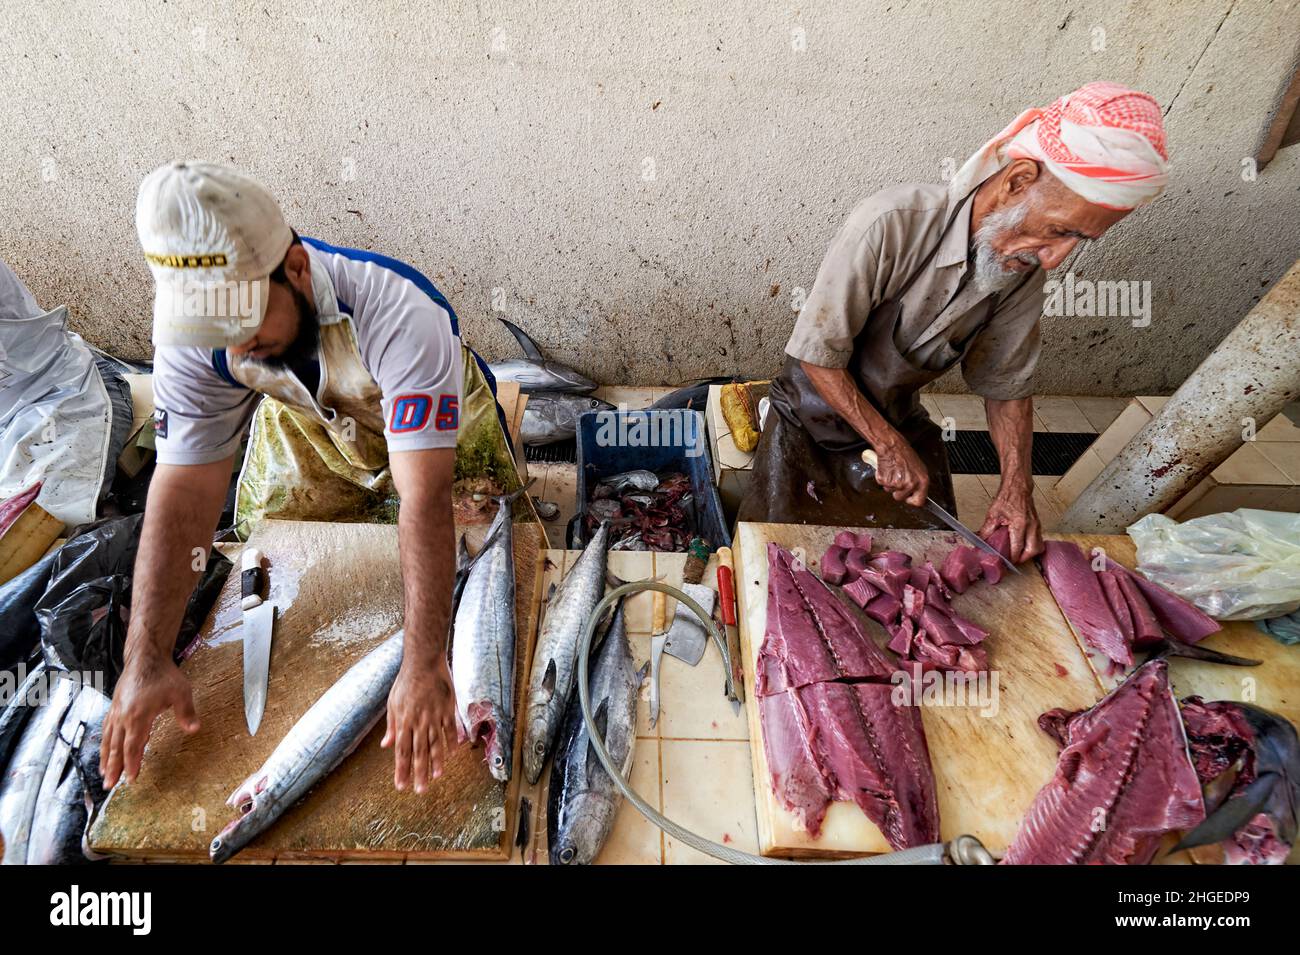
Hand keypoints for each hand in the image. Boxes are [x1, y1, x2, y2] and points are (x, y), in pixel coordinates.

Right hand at [100, 653, 198, 787]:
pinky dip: (104, 742)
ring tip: (104, 773)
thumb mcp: (180, 692)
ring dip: (105, 758)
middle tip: (109, 786)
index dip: (132, 764)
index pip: (133, 746)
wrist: (146, 657)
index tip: (131, 779)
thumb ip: (186, 712)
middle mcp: (122, 716)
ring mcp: (116, 711)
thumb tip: (194, 729)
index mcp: (138, 715)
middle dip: (113, 768)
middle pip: (116, 747)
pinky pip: (106, 729)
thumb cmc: (164, 674)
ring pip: (108, 739)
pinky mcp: (114, 706)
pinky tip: (105, 750)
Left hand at [381, 654, 456, 793]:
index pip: (401, 751)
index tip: (402, 785)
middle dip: (419, 773)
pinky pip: (450, 729)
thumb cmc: (406, 682)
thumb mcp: (393, 703)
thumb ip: (391, 726)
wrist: (423, 662)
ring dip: (435, 762)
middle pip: (419, 752)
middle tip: (420, 790)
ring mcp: (435, 716)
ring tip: (435, 777)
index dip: (402, 770)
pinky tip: (451, 755)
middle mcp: (419, 722)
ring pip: (435, 744)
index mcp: (404, 721)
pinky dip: (451, 742)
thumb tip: (386, 745)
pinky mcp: (448, 709)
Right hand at [871, 434, 929, 506]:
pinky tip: (888, 469)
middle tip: (898, 478)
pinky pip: (882, 484)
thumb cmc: (904, 454)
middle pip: (900, 498)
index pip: (919, 502)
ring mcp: (897, 483)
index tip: (908, 498)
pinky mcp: (885, 480)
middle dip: (897, 491)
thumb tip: (918, 493)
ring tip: (893, 471)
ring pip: (890, 491)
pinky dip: (883, 477)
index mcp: (922, 481)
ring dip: (890, 483)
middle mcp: (911, 483)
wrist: (892, 446)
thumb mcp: (919, 469)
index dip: (911, 501)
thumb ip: (919, 482)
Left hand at [980, 484, 1043, 562]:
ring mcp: (1037, 526)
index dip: (1012, 558)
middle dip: (1023, 559)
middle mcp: (1031, 526)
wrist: (1018, 488)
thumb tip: (982, 541)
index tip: (1006, 561)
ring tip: (1018, 554)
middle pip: (1033, 551)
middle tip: (1013, 560)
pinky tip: (1023, 546)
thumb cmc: (1007, 498)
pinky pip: (1039, 540)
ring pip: (1038, 547)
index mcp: (1020, 524)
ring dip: (1029, 553)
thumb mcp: (993, 514)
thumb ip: (987, 530)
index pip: (1018, 548)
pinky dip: (1032, 546)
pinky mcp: (1038, 525)